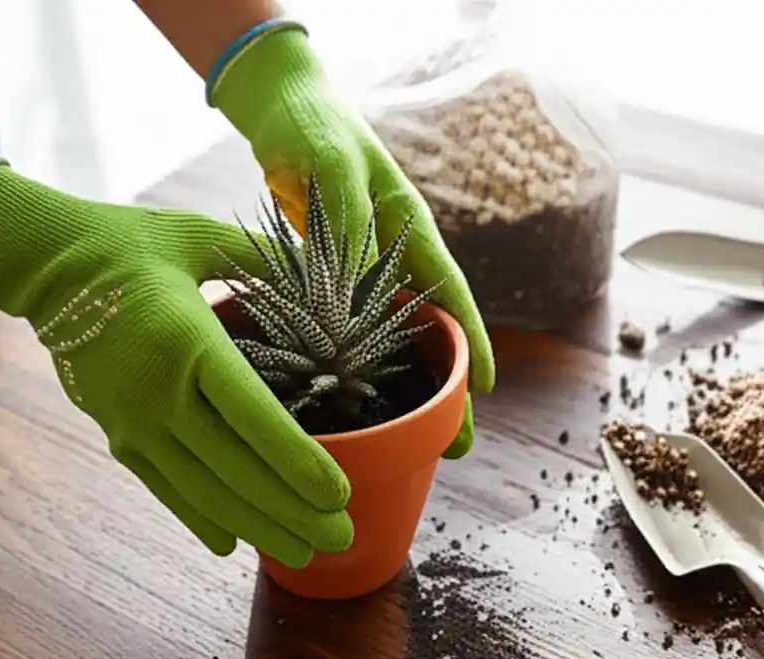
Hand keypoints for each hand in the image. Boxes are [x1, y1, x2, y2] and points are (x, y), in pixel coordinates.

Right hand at [0, 162, 352, 568]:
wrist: (45, 265)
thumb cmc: (132, 244)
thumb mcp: (201, 236)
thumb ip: (265, 260)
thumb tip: (329, 271)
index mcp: (189, 342)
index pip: (252, 415)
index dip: (297, 461)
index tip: (339, 495)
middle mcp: (159, 393)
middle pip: (235, 468)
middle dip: (292, 510)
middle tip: (341, 538)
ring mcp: (133, 421)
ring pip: (203, 490)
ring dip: (256, 525)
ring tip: (302, 552)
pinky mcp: (116, 436)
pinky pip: (165, 488)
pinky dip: (200, 518)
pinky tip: (232, 543)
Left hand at [211, 27, 494, 457]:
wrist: (277, 106)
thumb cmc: (312, 122)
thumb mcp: (332, 163)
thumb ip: (347, 219)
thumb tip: (358, 291)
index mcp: (408, 225)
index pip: (450, 291)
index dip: (471, 341)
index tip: (487, 388)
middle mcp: (391, 253)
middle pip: (426, 331)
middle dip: (445, 388)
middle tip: (458, 446)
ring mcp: (359, 268)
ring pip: (387, 340)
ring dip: (401, 390)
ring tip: (414, 445)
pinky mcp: (325, 275)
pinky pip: (342, 329)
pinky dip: (349, 368)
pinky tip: (347, 407)